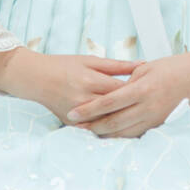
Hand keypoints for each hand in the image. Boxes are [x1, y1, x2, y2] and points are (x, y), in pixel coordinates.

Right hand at [0, 49, 144, 124]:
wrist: (34, 77)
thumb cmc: (65, 65)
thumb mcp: (91, 60)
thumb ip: (117, 65)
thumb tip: (143, 65)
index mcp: (90, 81)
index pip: (120, 91)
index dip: (138, 92)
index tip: (154, 91)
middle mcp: (83, 99)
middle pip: (115, 110)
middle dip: (133, 110)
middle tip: (153, 109)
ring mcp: (76, 114)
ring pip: (105, 123)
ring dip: (123, 123)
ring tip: (143, 121)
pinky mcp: (70, 123)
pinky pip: (92, 129)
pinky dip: (107, 130)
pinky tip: (123, 129)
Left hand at [67, 48, 189, 138]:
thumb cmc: (172, 67)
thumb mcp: (146, 68)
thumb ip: (126, 81)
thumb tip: (108, 92)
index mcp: (143, 89)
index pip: (109, 102)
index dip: (89, 110)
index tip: (72, 113)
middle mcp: (148, 106)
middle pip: (113, 121)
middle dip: (92, 125)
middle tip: (75, 126)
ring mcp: (155, 117)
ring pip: (123, 132)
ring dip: (104, 133)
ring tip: (88, 132)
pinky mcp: (160, 123)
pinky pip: (136, 133)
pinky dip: (120, 135)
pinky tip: (109, 134)